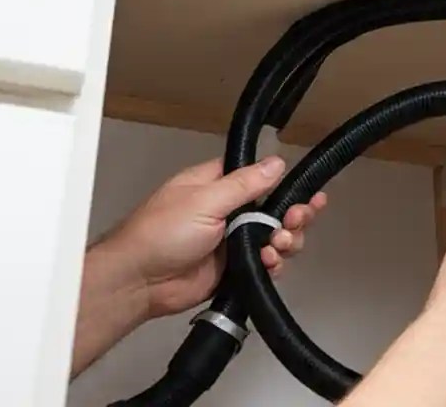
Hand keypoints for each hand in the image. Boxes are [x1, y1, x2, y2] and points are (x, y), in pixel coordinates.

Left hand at [109, 156, 326, 317]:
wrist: (139, 283)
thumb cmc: (165, 232)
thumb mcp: (204, 201)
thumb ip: (245, 184)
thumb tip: (278, 161)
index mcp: (216, 186)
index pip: (259, 177)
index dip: (283, 183)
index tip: (307, 191)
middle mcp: (228, 211)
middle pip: (274, 209)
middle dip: (292, 215)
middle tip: (297, 220)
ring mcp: (232, 242)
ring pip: (273, 237)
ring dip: (285, 240)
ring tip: (279, 246)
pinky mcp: (234, 269)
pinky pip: (265, 264)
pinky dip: (274, 264)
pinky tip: (270, 264)